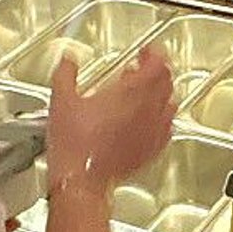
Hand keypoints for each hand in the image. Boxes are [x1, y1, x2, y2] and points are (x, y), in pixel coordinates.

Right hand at [48, 49, 173, 190]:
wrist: (83, 180)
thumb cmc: (75, 144)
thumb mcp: (62, 100)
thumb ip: (66, 74)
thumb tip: (68, 61)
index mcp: (129, 93)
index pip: (156, 65)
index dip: (153, 54)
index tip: (145, 51)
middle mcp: (147, 110)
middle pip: (166, 81)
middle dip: (157, 71)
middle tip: (143, 68)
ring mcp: (153, 131)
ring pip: (170, 103)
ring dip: (160, 92)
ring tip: (145, 91)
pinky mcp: (152, 150)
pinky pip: (167, 128)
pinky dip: (161, 118)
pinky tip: (148, 120)